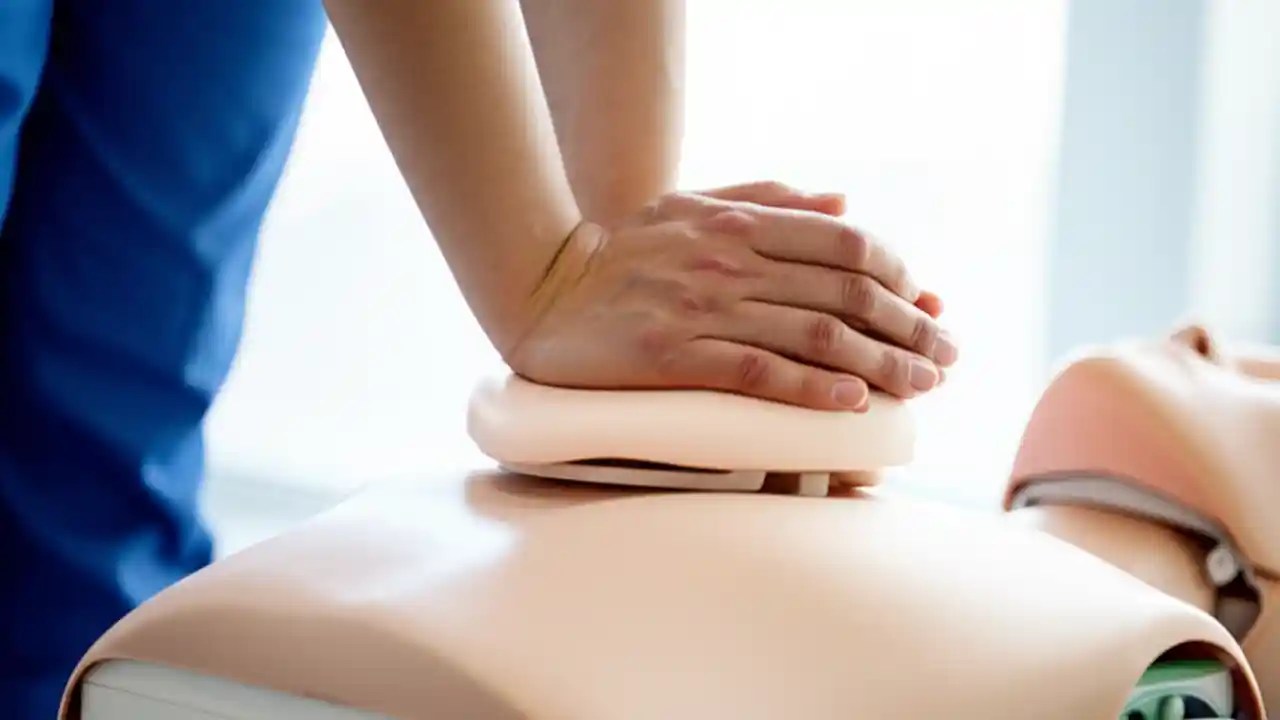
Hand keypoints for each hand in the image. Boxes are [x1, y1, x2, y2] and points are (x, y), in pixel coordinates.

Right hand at [504, 181, 957, 410]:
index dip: (899, 274)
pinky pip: (759, 373)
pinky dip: (812, 389)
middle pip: (846, 292)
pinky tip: (852, 404)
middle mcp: (729, 261)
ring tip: (921, 386)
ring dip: (880, 364)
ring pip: (815, 336)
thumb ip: (767, 199)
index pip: (846, 244)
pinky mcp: (673, 358)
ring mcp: (702, 309)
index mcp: (739, 222)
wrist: (543, 291)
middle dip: (908, 327)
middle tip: (946, 356)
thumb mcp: (692, 202)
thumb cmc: (624, 251)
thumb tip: (844, 203)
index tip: (928, 304)